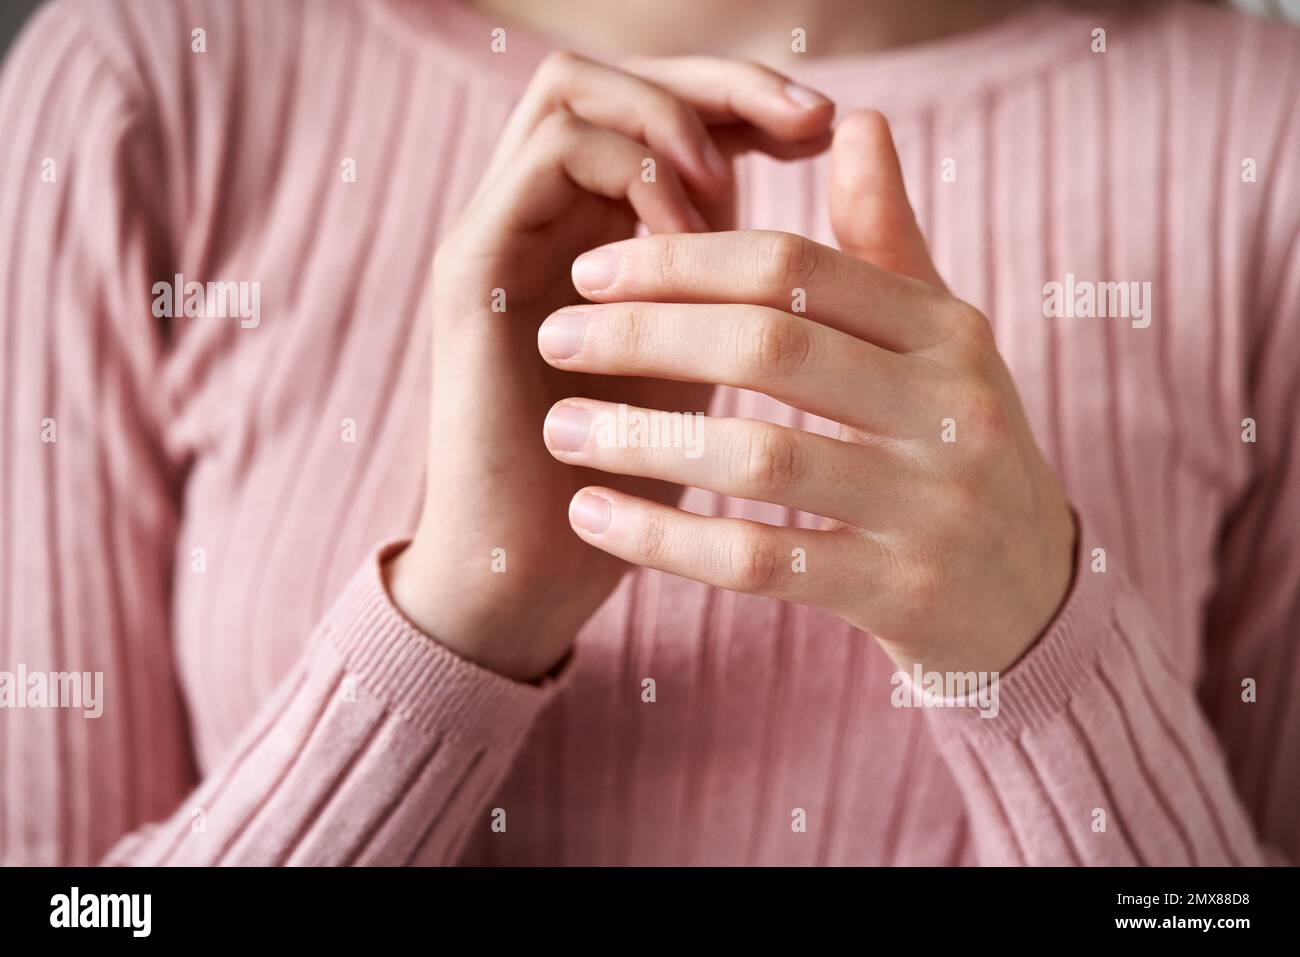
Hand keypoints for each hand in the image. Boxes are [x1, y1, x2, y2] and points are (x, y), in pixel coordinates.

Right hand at [389, 52, 834, 679]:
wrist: (547, 564)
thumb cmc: (650, 472)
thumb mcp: (724, 355)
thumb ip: (758, 274)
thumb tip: (838, 213)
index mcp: (594, 229)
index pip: (658, 103)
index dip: (740, 94)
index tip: (824, 129)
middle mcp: (539, 215)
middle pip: (610, 72)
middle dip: (715, 84)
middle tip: (801, 124)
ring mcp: (499, 233)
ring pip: (569, 91)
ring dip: (671, 121)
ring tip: (735, 187)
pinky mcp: (472, 266)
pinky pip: (549, 157)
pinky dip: (632, 171)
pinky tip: (692, 232)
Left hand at [537, 111, 1076, 675]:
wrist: (1030, 596)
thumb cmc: (957, 449)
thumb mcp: (941, 343)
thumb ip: (889, 241)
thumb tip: (857, 121)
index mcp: (948, 333)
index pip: (794, 271)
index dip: (681, 261)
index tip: (591, 270)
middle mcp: (949, 410)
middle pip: (770, 347)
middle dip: (646, 336)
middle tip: (554, 336)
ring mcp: (930, 508)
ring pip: (758, 457)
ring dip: (642, 438)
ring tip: (558, 427)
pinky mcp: (900, 594)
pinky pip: (761, 563)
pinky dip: (667, 540)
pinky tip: (592, 517)